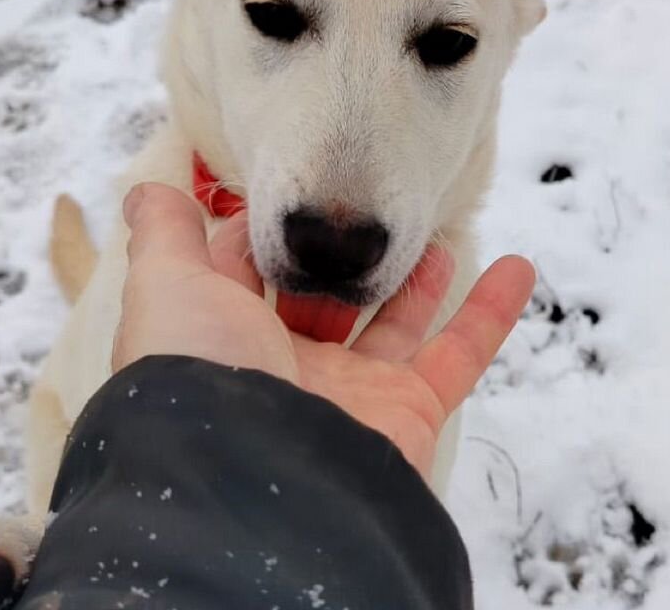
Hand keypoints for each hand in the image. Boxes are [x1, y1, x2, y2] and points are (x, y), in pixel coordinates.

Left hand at [115, 183, 533, 480]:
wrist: (250, 481)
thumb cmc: (197, 373)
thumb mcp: (165, 287)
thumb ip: (162, 236)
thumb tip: (149, 187)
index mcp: (226, 337)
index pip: (248, 274)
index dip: (267, 234)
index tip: (292, 194)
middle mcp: (286, 367)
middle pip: (325, 299)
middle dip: (342, 260)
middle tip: (367, 219)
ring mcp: (349, 392)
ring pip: (396, 324)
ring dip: (420, 280)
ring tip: (436, 235)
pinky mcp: (406, 412)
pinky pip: (461, 355)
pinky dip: (493, 313)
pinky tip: (521, 267)